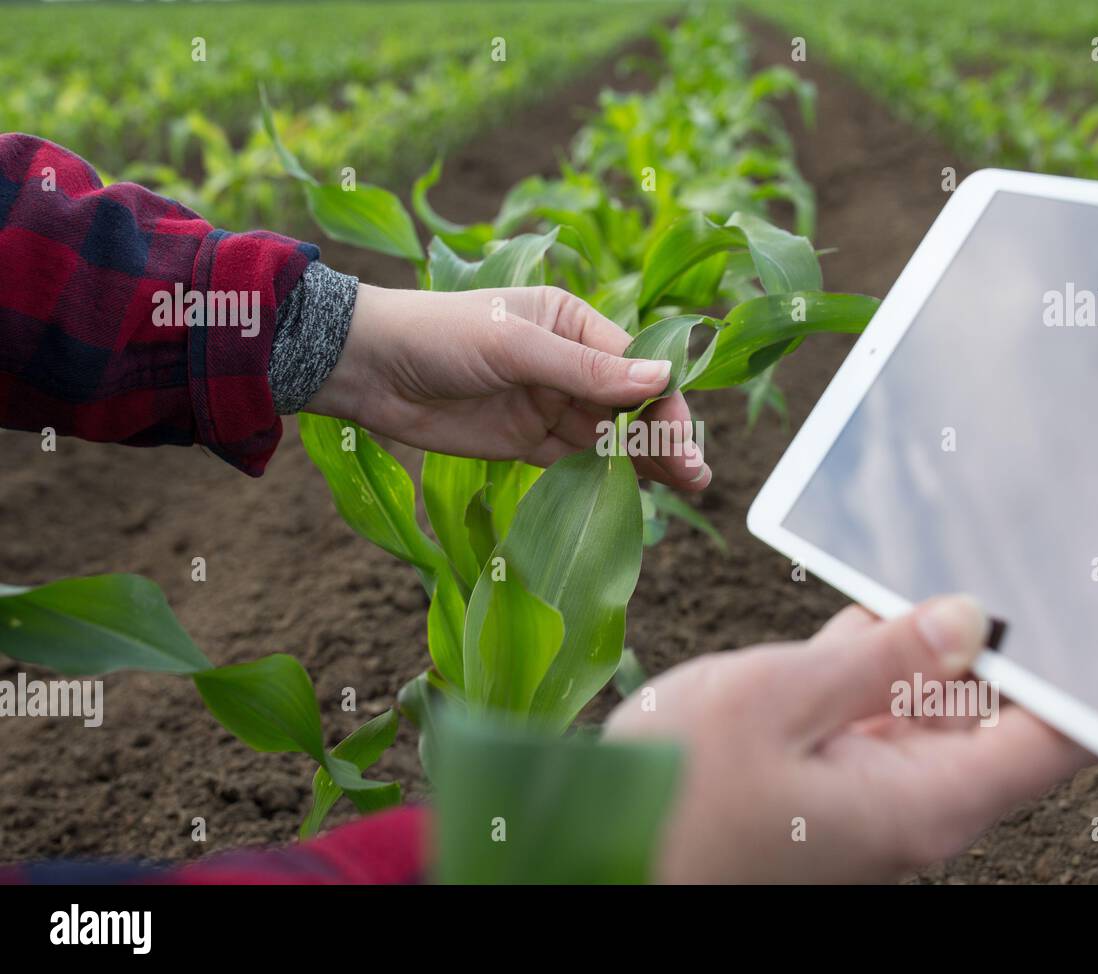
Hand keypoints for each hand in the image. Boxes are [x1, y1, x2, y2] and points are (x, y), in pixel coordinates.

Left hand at [307, 284, 709, 489]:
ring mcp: (549, 404)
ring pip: (610, 436)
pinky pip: (578, 461)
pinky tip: (635, 494)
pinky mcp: (528, 442)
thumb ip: (585, 370)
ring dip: (645, 460)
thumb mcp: (514, 346)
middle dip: (664, 435)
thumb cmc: (439, 335)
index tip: (681, 436)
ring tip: (686, 485)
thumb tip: (660, 378)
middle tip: (696, 473)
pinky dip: (606, 477)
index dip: (662, 400)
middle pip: (630, 404)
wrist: (368, 370)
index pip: (633, 364)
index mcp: (572, 322)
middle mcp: (568, 363)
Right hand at [605, 596, 1092, 882]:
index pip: (1050, 742)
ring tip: (911, 571)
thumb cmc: (675, 796)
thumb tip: (966, 619)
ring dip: (916, 647)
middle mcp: (909, 805)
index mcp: (921, 801)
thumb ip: (878, 659)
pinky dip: (868, 667)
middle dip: (982, 638)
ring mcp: (868, 795)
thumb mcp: (774, 699)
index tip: (1087, 601)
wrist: (599, 849)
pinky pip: (873, 717)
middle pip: (989, 715)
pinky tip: (858, 616)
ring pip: (926, 708)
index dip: (1083, 674)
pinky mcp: (830, 782)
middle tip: (974, 551)